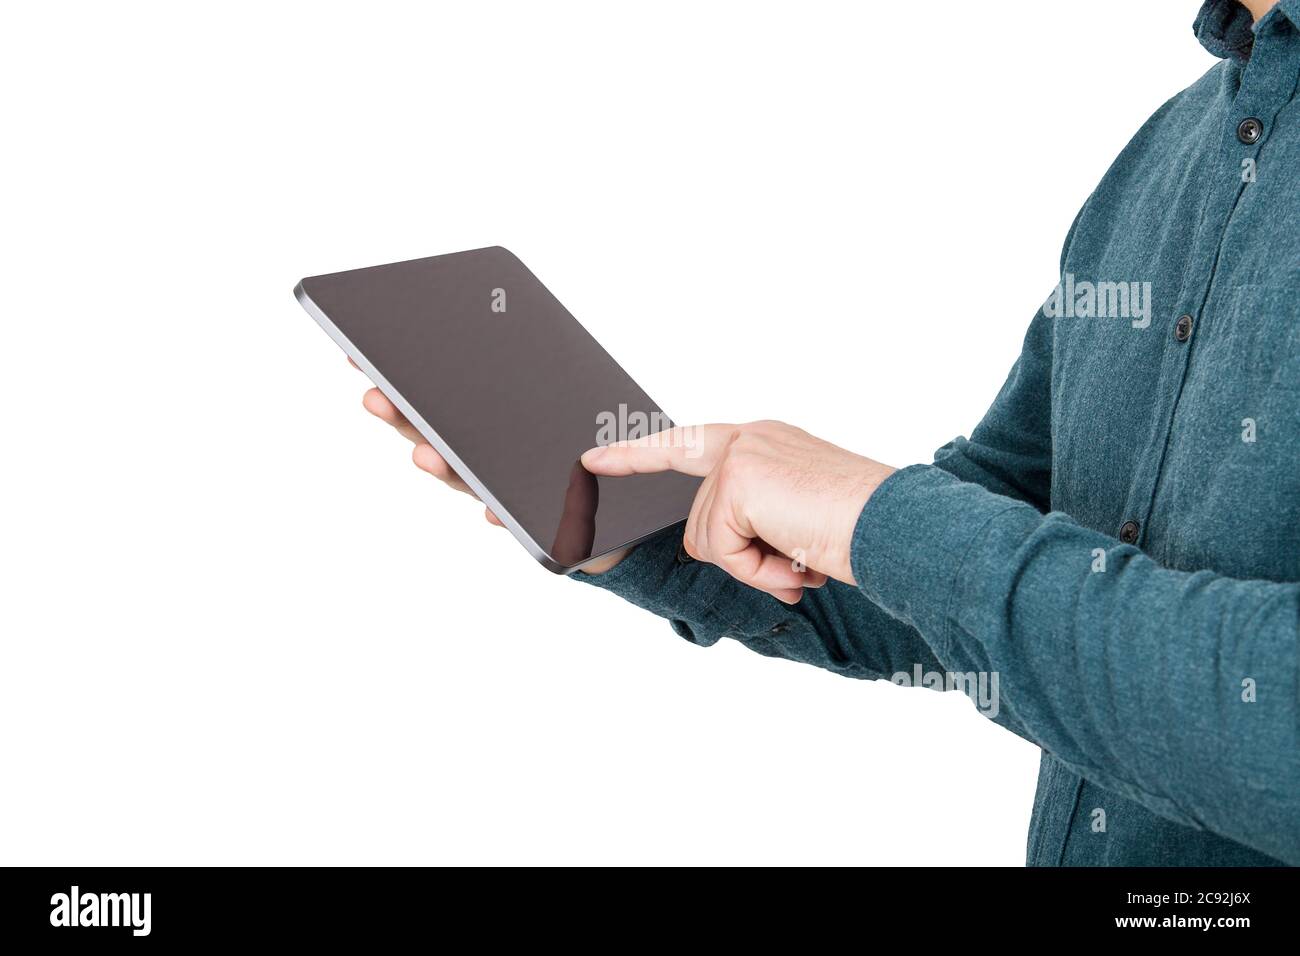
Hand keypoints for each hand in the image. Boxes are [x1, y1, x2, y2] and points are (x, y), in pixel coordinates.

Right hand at [352, 357, 629, 572]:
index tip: (358, 358)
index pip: (432, 400)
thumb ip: (526, 370)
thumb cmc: (584, 448)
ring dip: (445, 469)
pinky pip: (523, 520)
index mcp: (486, 426)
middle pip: (438, 438)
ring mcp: (509, 493)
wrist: (624, 507)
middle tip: (376, 397)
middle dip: (405, 419)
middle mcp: (488, 462)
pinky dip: (506, 516)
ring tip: (426, 456)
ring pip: (470, 480)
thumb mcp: (560, 395)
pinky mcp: (541, 523)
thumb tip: (498, 312)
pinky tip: (492, 511)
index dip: (396, 383)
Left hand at [581, 421, 893, 601]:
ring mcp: (740, 456)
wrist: (897, 527)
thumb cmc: (863, 527)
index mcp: (764, 442)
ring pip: (708, 540)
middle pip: (700, 519)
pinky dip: (758, 571)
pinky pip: (721, 551)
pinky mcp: (736, 481)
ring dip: (757, 566)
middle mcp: (749, 439)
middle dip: (741, 557)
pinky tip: (798, 563)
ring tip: (805, 556)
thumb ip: (751, 517)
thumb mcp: (796, 517)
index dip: (637, 453)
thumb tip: (707, 545)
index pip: (687, 443)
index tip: (592, 459)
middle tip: (798, 558)